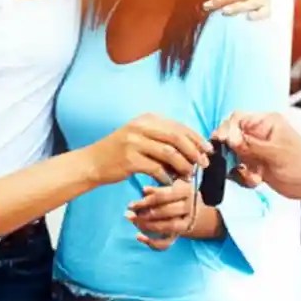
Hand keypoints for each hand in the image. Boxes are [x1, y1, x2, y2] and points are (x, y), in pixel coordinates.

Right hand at [88, 113, 211, 186]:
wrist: (92, 162)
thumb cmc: (120, 152)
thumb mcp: (141, 137)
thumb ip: (163, 139)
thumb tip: (193, 149)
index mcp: (147, 119)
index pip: (179, 126)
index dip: (197, 138)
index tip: (208, 150)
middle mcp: (141, 127)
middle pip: (177, 137)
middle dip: (194, 151)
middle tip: (203, 164)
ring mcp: (134, 142)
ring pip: (170, 153)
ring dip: (183, 166)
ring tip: (189, 175)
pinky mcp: (129, 159)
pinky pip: (156, 168)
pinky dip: (167, 176)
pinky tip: (170, 181)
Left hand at [127, 179, 223, 249]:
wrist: (198, 214)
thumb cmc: (179, 196)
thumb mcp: (173, 187)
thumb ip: (159, 188)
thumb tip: (144, 190)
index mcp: (187, 191)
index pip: (166, 195)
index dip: (148, 199)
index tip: (132, 203)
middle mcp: (189, 208)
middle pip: (167, 211)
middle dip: (146, 213)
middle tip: (130, 213)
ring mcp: (185, 223)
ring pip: (168, 226)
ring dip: (148, 225)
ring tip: (133, 221)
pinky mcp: (179, 236)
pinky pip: (167, 243)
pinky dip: (152, 243)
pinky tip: (139, 237)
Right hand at [213, 112, 300, 200]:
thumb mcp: (276, 152)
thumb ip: (251, 145)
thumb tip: (229, 138)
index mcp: (265, 123)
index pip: (236, 119)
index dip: (227, 130)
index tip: (224, 143)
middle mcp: (257, 134)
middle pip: (230, 137)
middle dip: (232, 153)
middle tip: (240, 164)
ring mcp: (255, 150)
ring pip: (232, 156)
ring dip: (239, 168)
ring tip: (254, 175)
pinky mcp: (254, 165)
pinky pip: (238, 170)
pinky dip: (244, 177)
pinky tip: (257, 180)